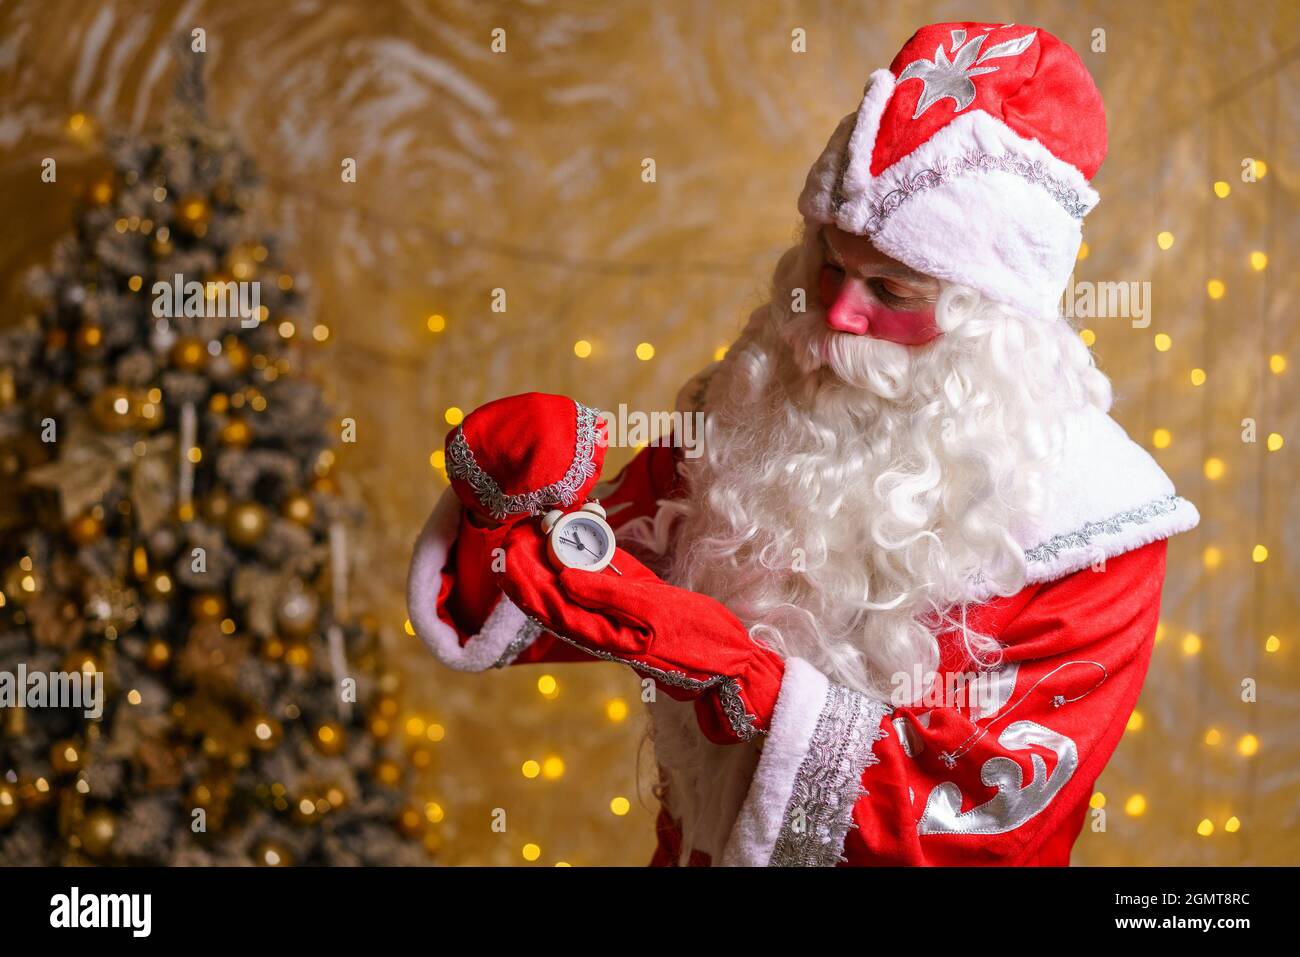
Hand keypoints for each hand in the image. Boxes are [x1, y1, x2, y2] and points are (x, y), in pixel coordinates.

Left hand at [499, 521, 784, 741]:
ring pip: (575, 590)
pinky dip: (586, 563)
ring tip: (534, 535)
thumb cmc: (701, 640)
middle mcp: (604, 628)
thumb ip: (611, 594)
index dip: (527, 579)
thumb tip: (564, 578)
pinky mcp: (638, 608)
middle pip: (556, 597)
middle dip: (532, 568)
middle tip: (513, 535)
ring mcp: (620, 619)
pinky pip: (603, 584)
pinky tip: (575, 546)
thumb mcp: (657, 612)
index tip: (509, 550)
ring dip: (553, 564)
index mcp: (604, 633)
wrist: (734, 665)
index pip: (552, 605)